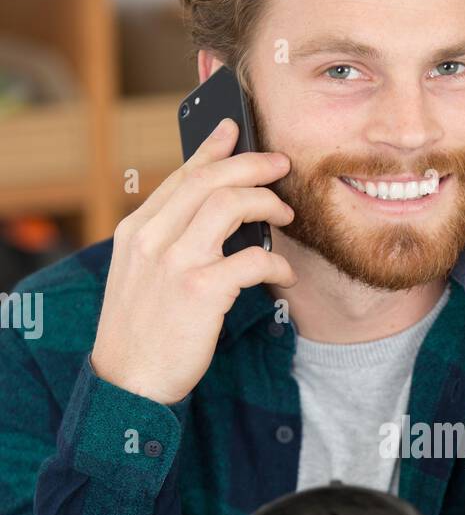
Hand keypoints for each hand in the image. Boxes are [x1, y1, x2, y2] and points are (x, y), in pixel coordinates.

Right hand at [91, 117, 295, 404]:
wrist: (128, 385)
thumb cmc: (141, 336)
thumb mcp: (140, 278)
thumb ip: (167, 244)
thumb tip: (216, 220)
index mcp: (136, 232)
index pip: (181, 176)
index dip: (212, 148)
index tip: (234, 129)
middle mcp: (151, 239)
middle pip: (209, 179)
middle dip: (251, 165)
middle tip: (280, 164)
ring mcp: (174, 263)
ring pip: (229, 204)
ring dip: (266, 203)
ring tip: (286, 215)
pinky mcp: (200, 291)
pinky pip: (252, 261)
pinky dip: (276, 265)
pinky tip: (284, 275)